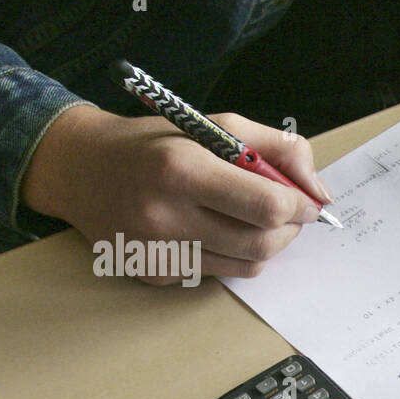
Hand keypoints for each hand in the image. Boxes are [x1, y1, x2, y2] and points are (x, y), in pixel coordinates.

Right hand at [22, 104, 331, 284]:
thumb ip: (278, 148)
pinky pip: (219, 273)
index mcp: (182, 169)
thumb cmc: (155, 141)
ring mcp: (158, 251)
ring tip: (251, 217)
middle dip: (288, 230)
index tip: (306, 202)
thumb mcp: (215, 124)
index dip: (299, 207)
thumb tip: (320, 193)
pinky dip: (232, 254)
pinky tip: (214, 229)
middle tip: (286, 213)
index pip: (266, 206)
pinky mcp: (156, 274)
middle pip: (262, 244)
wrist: (79, 168)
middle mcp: (166, 215)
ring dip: (265, 244)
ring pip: (247, 266)